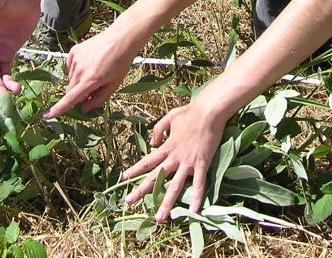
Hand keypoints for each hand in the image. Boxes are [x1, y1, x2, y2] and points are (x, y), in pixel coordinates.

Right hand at [44, 25, 139, 117]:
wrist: (120, 37)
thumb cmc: (121, 62)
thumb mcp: (114, 84)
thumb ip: (99, 99)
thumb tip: (84, 109)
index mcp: (91, 80)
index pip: (70, 99)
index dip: (58, 109)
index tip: (46, 116)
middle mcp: (80, 70)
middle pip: (70, 91)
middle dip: (78, 94)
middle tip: (93, 89)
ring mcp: (75, 59)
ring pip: (70, 79)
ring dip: (78, 81)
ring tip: (94, 71)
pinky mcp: (73, 51)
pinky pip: (69, 67)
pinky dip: (76, 70)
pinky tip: (88, 63)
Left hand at [121, 100, 227, 221]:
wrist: (208, 112)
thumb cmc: (190, 112)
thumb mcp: (169, 117)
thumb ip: (158, 129)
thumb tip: (154, 143)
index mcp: (166, 147)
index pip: (147, 161)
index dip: (134, 170)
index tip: (123, 178)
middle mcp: (174, 158)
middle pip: (155, 177)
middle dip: (141, 191)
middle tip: (128, 203)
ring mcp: (187, 163)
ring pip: (175, 187)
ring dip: (166, 204)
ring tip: (159, 219)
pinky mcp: (201, 164)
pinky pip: (199, 184)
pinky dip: (196, 198)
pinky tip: (194, 211)